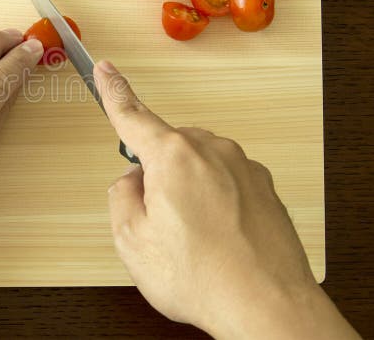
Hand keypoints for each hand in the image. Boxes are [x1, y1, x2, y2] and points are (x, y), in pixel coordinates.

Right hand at [94, 60, 357, 338]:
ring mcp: (242, 166)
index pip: (132, 114)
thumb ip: (121, 196)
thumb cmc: (202, 277)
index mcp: (172, 155)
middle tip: (160, 225)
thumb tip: (134, 180)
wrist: (267, 306)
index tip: (105, 68)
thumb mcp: (132, 240)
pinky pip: (225, 183)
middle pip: (166, 150)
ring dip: (187, 193)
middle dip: (156, 177)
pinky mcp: (264, 185)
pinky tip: (218, 240)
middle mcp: (211, 150)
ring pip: (196, 168)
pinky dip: (215, 205)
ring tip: (194, 241)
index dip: (113, 90)